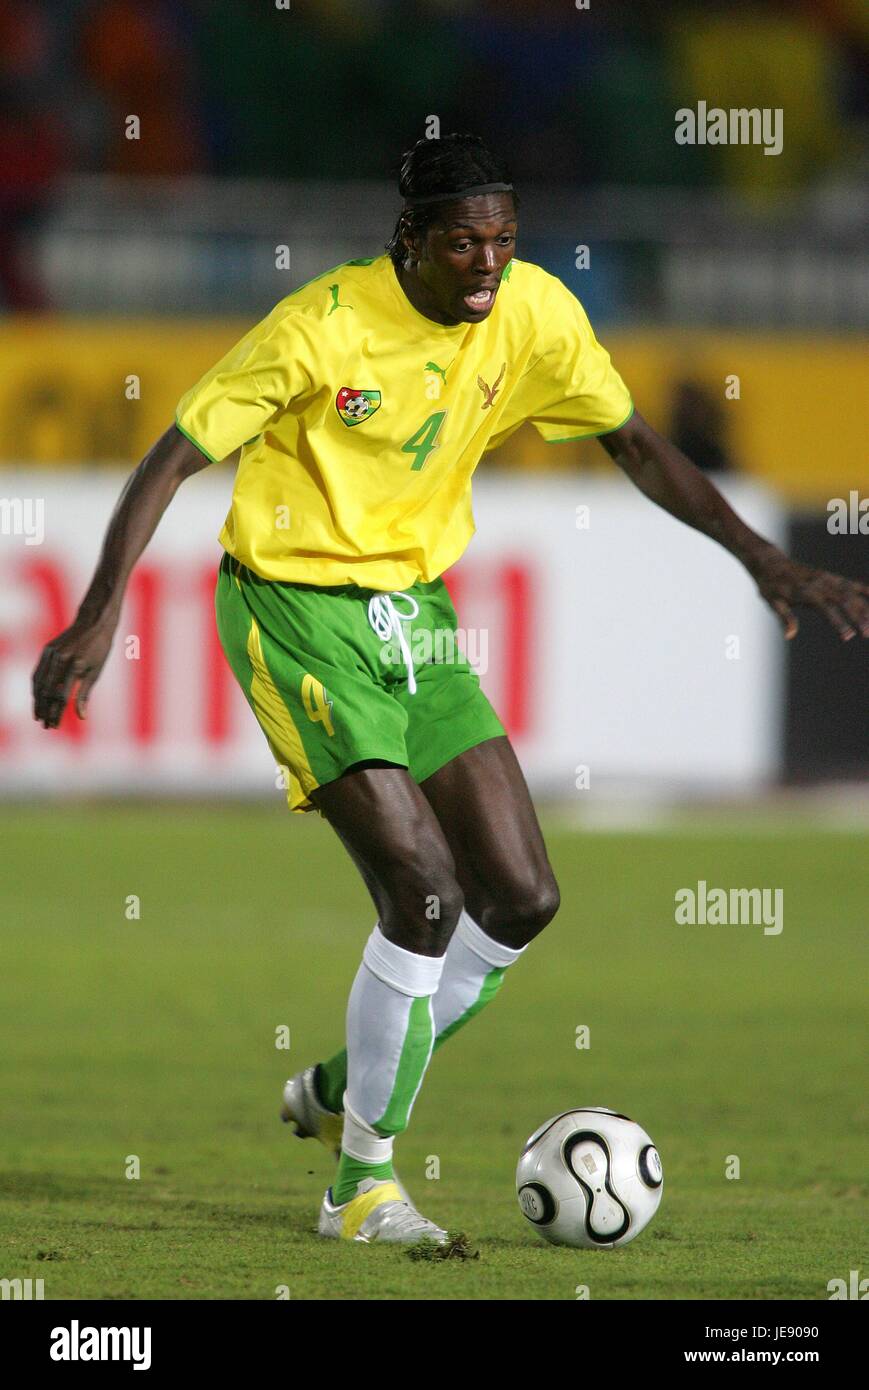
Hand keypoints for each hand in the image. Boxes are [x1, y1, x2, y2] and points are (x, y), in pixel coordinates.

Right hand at [32, 617, 116, 728]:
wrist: (93, 623)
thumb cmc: (99, 650)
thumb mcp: (96, 672)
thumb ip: (85, 694)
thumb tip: (81, 717)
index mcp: (77, 666)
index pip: (62, 697)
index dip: (57, 713)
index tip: (55, 725)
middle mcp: (62, 659)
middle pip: (48, 692)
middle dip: (45, 711)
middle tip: (46, 726)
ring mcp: (52, 654)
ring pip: (40, 683)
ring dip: (38, 702)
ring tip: (39, 716)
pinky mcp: (47, 650)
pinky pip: (38, 672)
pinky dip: (36, 687)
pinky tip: (37, 698)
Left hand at [750, 552, 868, 641]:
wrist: (771, 563)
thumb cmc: (770, 586)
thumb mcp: (772, 602)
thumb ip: (784, 617)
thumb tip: (789, 635)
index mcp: (805, 592)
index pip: (826, 609)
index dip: (838, 622)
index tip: (847, 636)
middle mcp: (819, 584)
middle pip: (844, 601)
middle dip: (857, 617)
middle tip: (867, 634)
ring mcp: (826, 579)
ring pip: (851, 593)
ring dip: (864, 607)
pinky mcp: (830, 577)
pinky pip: (850, 583)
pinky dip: (863, 590)